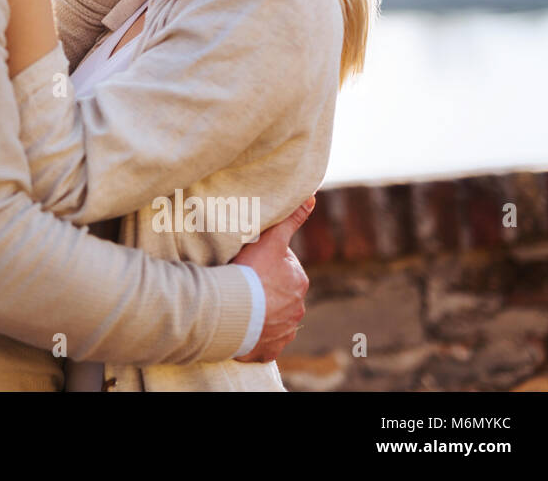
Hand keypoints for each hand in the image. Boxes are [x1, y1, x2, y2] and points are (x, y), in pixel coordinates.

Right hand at [231, 196, 313, 362]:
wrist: (235, 310)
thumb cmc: (252, 272)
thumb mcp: (272, 240)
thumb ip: (292, 219)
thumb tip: (312, 196)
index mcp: (299, 282)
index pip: (284, 268)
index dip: (265, 263)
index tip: (249, 263)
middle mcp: (297, 308)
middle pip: (279, 294)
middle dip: (265, 290)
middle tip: (243, 282)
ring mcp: (284, 331)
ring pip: (273, 319)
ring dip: (260, 313)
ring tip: (240, 304)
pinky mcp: (269, 349)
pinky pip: (264, 343)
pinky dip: (256, 337)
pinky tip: (244, 329)